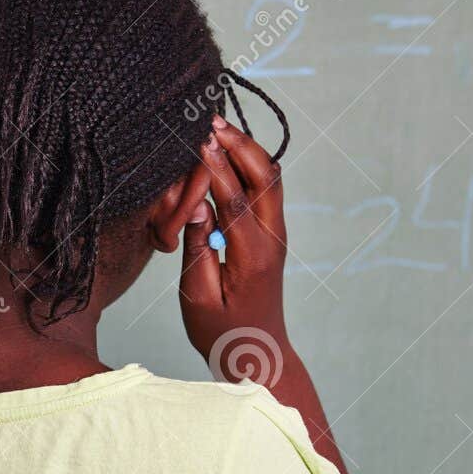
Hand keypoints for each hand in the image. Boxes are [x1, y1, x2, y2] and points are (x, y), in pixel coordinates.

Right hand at [179, 116, 287, 375]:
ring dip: (247, 150)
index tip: (199, 140)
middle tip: (211, 121)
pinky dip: (248, 166)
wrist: (257, 353)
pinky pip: (266, 190)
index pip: (235, 202)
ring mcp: (277, 235)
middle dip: (239, 145)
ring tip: (219, 127)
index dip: (216, 168)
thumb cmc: (222, 333)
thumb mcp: (198, 298)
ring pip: (270, 179)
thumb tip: (195, 207)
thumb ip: (196, 250)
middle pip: (265, 178)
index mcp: (253, 257)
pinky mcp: (272, 235)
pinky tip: (228, 151)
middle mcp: (272, 240)